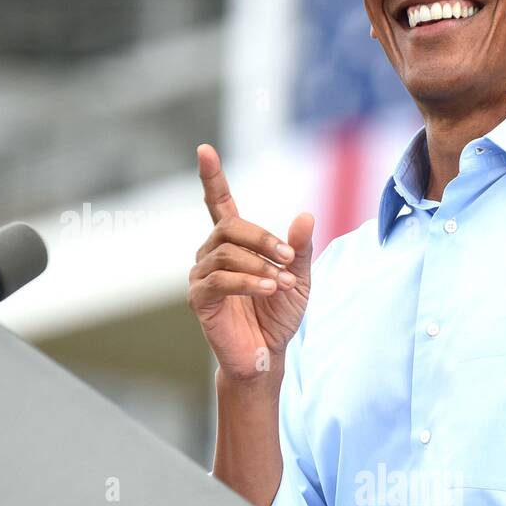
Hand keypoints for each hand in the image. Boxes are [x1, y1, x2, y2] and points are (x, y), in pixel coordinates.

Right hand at [189, 144, 314, 382]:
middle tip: (288, 256)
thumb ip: (299, 249)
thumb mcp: (298, 277)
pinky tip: (267, 288)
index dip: (212, 177)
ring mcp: (202, 276)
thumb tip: (305, 216)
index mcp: (234, 244)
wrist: (267, 355)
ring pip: (226, 252)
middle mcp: (212, 254)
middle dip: (262, 238)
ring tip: (282, 282)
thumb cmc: (279, 315)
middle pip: (229, 226)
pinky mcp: (200, 299)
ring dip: (260, 264)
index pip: (218, 203)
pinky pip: (220, 280)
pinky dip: (247, 281)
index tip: (205, 150)